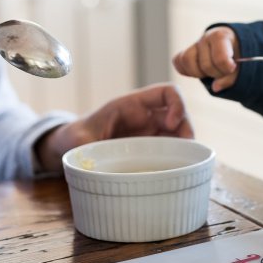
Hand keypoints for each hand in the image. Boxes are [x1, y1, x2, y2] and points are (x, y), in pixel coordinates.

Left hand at [35, 83, 192, 171]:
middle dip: (187, 128)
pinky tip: (176, 169)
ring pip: (178, 132)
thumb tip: (85, 155)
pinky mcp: (150, 149)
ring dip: (186, 145)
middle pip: (179, 114)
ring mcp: (149, 133)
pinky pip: (171, 149)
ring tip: (184, 163)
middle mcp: (146, 116)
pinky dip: (178, 157)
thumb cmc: (77, 137)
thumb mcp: (78, 138)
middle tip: (186, 150)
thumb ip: (82, 143)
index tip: (171, 124)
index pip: (166, 93)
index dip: (177, 104)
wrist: (75, 147)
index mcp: (131, 106)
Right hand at [171, 26, 240, 92]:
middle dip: (216, 74)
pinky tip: (198, 72)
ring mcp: (194, 44)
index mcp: (221, 36)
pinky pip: (178, 61)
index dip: (227, 69)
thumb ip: (230, 78)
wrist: (230, 42)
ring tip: (209, 72)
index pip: (220, 58)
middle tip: (222, 71)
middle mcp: (205, 38)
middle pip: (205, 64)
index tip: (232, 68)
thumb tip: (215, 88)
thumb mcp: (240, 65)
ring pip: (187, 61)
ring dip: (199, 73)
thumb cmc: (236, 54)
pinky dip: (186, 71)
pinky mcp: (186, 51)